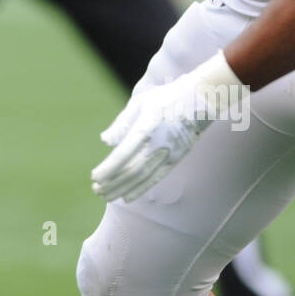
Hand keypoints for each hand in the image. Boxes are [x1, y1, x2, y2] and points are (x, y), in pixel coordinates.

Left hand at [90, 51, 244, 202]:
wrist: (200, 102)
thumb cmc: (166, 99)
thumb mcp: (141, 103)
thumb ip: (122, 123)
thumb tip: (105, 141)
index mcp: (148, 127)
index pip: (125, 153)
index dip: (109, 167)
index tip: (95, 176)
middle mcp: (159, 144)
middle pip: (132, 170)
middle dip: (113, 182)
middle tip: (96, 190)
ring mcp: (169, 154)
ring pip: (143, 178)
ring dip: (123, 189)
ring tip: (106, 196)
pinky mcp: (175, 160)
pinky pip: (155, 179)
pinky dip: (140, 189)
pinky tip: (127, 197)